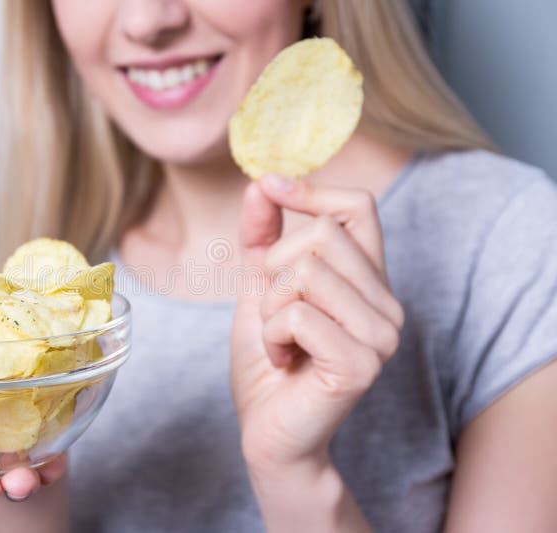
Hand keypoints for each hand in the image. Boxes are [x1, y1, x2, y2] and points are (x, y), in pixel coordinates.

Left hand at [230, 175, 403, 472]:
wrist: (269, 431)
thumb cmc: (269, 360)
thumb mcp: (259, 288)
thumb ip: (262, 236)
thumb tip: (262, 182)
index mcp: (368, 280)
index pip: (358, 207)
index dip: (312, 190)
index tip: (270, 187)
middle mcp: (386, 303)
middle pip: (321, 235)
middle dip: (274, 269)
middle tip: (273, 312)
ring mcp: (380, 335)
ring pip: (305, 273)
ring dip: (269, 309)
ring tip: (278, 340)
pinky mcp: (362, 364)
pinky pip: (297, 315)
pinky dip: (271, 336)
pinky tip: (283, 360)